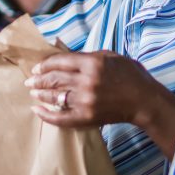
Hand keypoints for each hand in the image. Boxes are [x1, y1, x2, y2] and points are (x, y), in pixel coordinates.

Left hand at [24, 51, 169, 129]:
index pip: (59, 62)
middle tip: (29, 81)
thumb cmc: (130, 75)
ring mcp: (86, 101)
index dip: (45, 64)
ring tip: (33, 93)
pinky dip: (47, 115)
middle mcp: (86, 81)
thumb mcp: (109, 56)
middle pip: (54, 79)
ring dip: (40, 95)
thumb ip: (86, 56)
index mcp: (92, 63)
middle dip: (38, 80)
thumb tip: (64, 57)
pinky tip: (37, 111)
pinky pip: (61, 118)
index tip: (37, 67)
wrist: (145, 101)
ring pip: (55, 97)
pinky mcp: (87, 117)